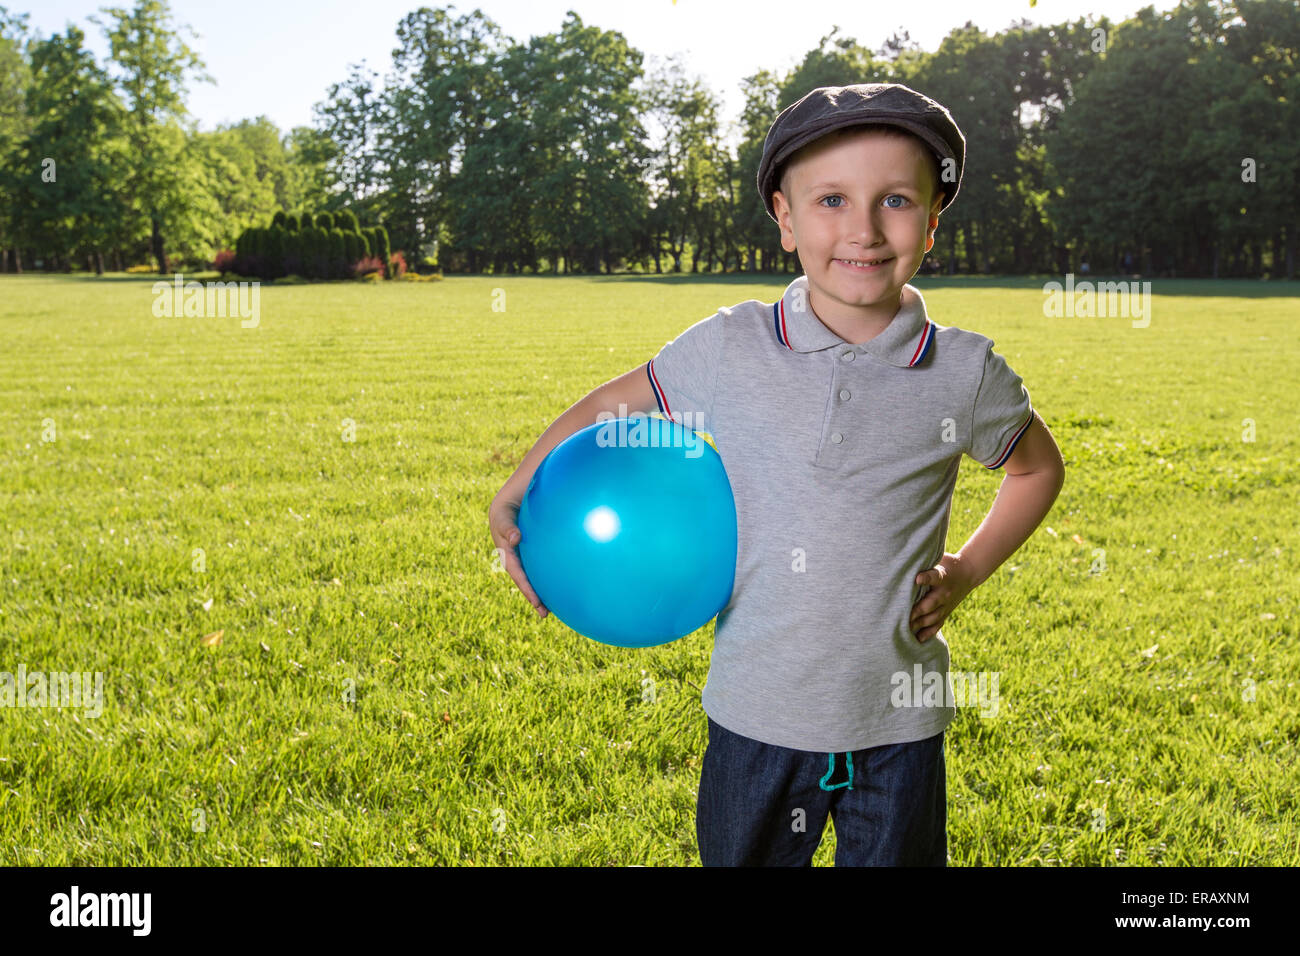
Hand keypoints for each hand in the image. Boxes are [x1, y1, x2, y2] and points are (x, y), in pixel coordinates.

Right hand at [488, 493, 548, 618]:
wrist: (513, 496)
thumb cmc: (506, 506)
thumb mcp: (503, 514)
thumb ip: (506, 526)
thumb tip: (515, 539)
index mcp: (506, 552)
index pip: (518, 574)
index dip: (526, 588)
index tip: (536, 602)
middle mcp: (516, 556)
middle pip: (526, 580)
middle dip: (534, 597)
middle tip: (545, 613)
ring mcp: (526, 553)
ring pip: (535, 574)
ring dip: (543, 588)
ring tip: (554, 604)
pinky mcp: (536, 549)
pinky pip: (543, 563)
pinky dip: (550, 574)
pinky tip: (563, 580)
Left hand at [909, 552, 977, 641]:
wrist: (969, 572)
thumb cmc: (946, 563)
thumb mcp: (939, 557)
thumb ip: (925, 561)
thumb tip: (904, 557)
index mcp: (942, 576)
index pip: (935, 576)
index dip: (926, 578)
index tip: (917, 579)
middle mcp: (944, 592)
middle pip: (930, 603)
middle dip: (916, 611)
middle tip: (900, 617)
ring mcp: (946, 605)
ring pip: (933, 617)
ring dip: (919, 624)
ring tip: (904, 630)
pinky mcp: (946, 612)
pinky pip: (938, 625)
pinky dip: (928, 633)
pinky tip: (917, 639)